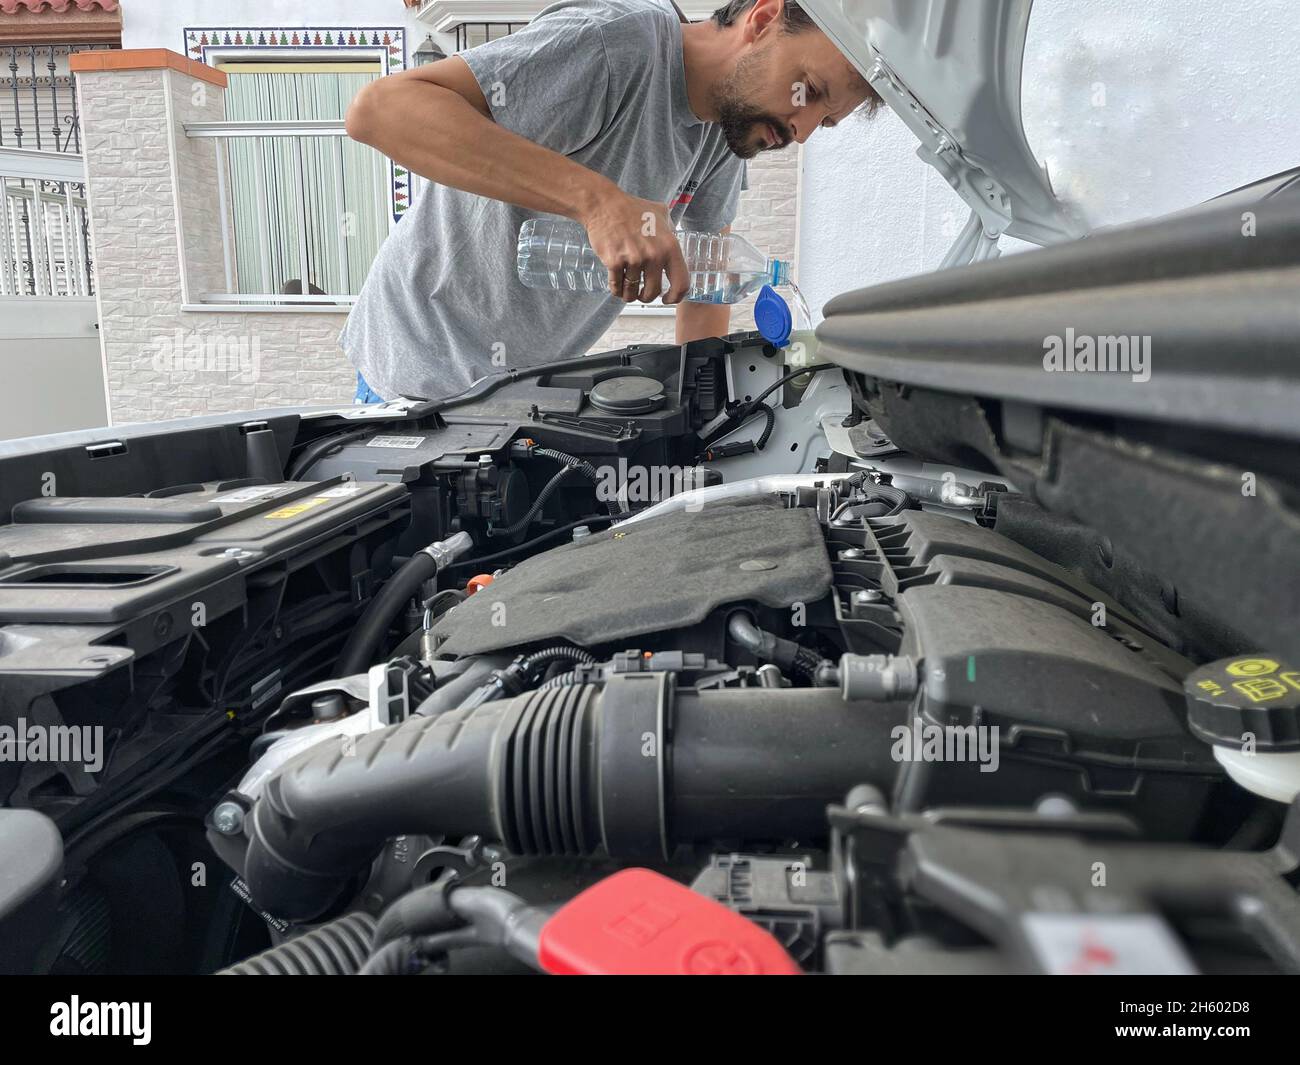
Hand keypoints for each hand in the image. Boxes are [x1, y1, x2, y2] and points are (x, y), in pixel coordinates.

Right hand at [578, 187, 688, 303]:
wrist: (604, 205)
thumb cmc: (632, 209)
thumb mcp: (661, 214)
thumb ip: (671, 229)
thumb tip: (675, 240)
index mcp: (669, 246)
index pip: (681, 283)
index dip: (676, 296)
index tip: (668, 299)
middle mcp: (654, 255)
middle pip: (653, 291)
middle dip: (647, 297)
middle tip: (643, 294)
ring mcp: (633, 259)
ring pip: (633, 292)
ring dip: (630, 295)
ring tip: (628, 291)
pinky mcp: (614, 262)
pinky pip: (616, 287)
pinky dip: (616, 290)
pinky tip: (617, 286)